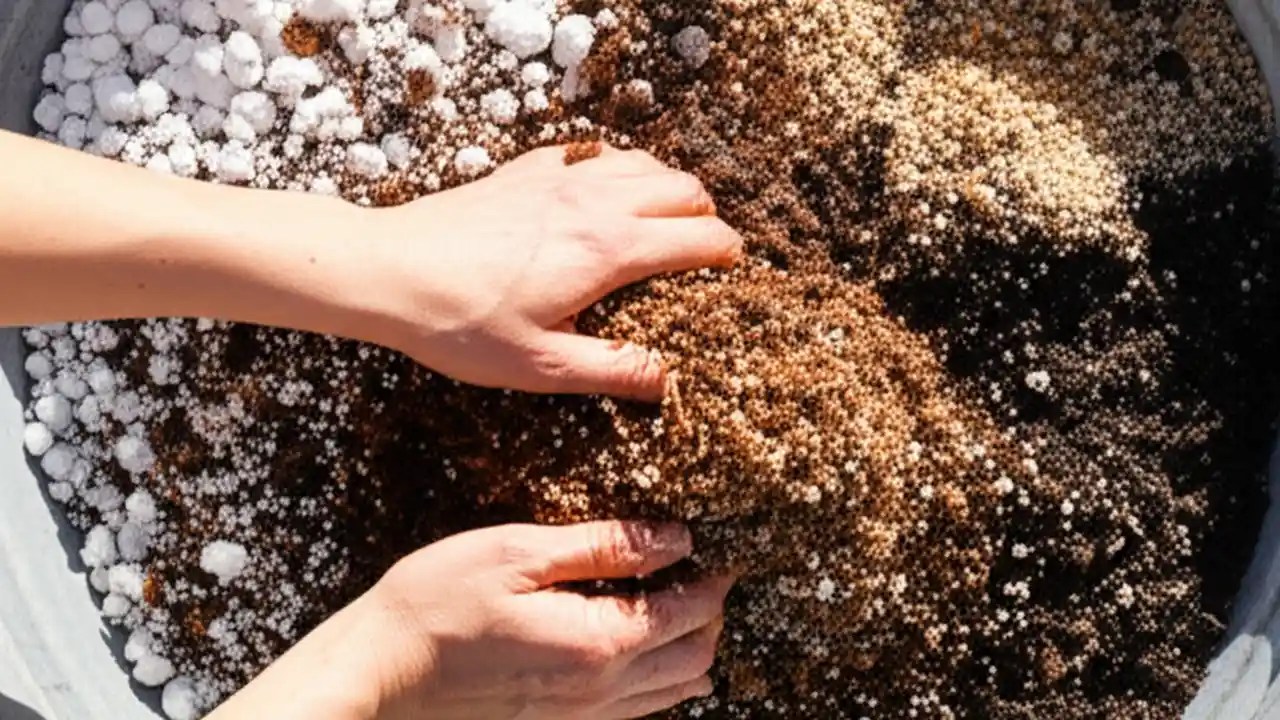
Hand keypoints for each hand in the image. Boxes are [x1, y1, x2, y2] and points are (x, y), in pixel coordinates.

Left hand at [362, 145, 742, 400]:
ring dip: (666, 188)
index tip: (731, 272)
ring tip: (663, 222)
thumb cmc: (461, 324)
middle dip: (705, 216)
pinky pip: (592, 153)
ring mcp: (559, 177)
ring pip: (642, 162)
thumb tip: (667, 382)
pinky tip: (600, 194)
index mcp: (609, 250)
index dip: (726, 253)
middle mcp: (594, 201)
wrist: (388, 271)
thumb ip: (612, 371)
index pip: (698, 236)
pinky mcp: (526, 170)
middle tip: (702, 250)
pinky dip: (615, 169)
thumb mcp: (542, 366)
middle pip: (683, 188)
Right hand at [364, 521, 732, 719]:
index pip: (688, 613)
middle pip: (692, 661)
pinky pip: (633, 713)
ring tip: (680, 610)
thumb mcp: (518, 553)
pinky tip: (639, 655)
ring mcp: (580, 718)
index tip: (720, 552)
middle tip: (702, 576)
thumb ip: (603, 546)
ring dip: (687, 652)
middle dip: (709, 617)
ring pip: (669, 695)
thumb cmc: (436, 605)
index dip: (712, 581)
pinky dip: (655, 683)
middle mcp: (601, 692)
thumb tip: (674, 539)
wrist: (377, 679)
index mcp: (600, 643)